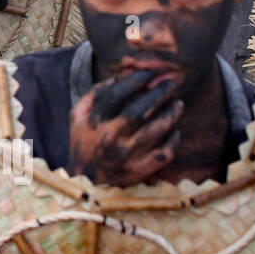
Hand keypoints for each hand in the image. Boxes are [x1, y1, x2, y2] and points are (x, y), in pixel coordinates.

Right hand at [67, 69, 184, 186]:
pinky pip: (164, 152)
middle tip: (170, 83)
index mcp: (95, 122)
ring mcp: (127, 155)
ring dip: (171, 114)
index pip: (118, 94)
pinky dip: (174, 139)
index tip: (149, 73)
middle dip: (157, 93)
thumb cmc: (84, 143)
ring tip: (178, 103)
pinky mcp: (141, 169)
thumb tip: (115, 79)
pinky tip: (175, 129)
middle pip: (139, 110)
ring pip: (156, 130)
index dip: (136, 80)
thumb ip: (91, 95)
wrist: (87, 180)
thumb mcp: (77, 117)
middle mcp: (111, 137)